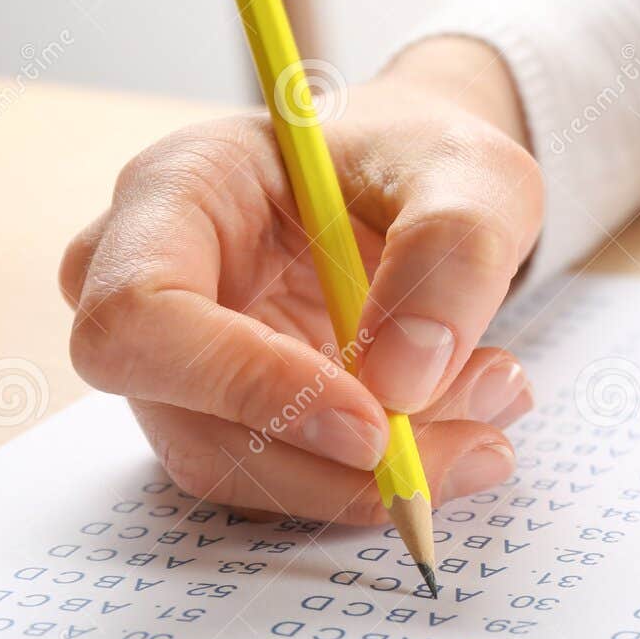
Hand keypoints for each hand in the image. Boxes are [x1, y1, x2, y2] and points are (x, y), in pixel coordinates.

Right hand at [59, 37, 542, 523]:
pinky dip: (386, 474)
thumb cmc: (429, 158)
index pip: (141, 316)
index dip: (244, 385)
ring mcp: (185, 363)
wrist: (428, 185)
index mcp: (176, 191)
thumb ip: (451, 252)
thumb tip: (403, 381)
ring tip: (499, 397)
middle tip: (479, 447)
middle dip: (341, 465)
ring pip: (249, 473)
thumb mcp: (474, 173)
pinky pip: (293, 480)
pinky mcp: (233, 418)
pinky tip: (472, 415)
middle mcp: (153, 285)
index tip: (374, 424)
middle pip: (192, 425)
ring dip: (378, 477)